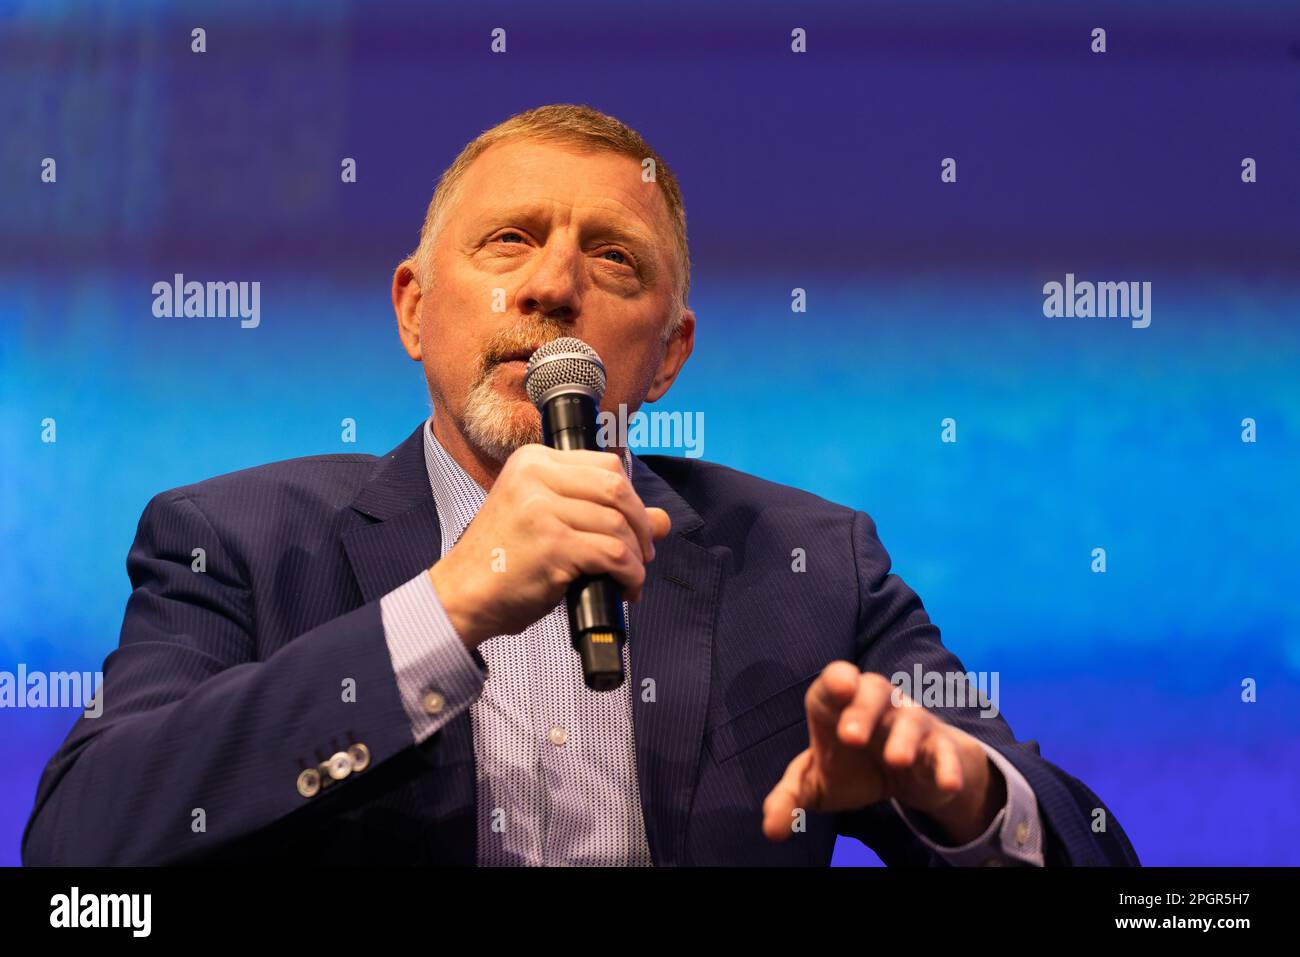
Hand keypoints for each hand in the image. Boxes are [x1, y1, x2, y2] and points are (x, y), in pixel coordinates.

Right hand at [427, 444, 671, 648]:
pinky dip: (629, 575)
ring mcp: (542, 509)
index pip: (606, 465)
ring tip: (630, 577)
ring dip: (635, 556)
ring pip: (617, 524)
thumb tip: (663, 520)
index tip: (636, 526)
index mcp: (532, 461)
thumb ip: (601, 512)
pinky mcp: (552, 545)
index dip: (631, 498)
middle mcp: (535, 476)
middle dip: (641, 524)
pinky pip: (613, 554)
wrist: (462, 595)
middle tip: (643, 552)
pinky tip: (625, 588)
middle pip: (617, 489)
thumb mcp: (547, 521)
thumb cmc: (503, 560)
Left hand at [761, 662, 1004, 844]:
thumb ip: (790, 798)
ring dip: (904, 737)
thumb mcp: (816, 783)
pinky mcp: (939, 749)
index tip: (837, 688)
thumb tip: (771, 829)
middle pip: (874, 691)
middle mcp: (879, 704)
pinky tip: (946, 782)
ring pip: (911, 719)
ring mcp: (911, 723)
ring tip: (895, 760)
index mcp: (841, 703)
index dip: (837, 680)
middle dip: (862, 710)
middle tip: (850, 737)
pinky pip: (945, 752)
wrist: (907, 776)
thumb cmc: (851, 766)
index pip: (836, 679)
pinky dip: (947, 765)